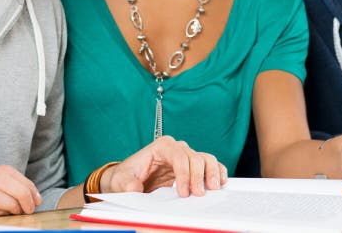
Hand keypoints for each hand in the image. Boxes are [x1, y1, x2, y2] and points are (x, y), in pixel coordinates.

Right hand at [0, 165, 40, 219]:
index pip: (3, 171)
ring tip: (24, 210)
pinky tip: (11, 214)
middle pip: (2, 176)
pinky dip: (5, 207)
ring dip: (17, 200)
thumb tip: (24, 197)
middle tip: (33, 204)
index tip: (35, 194)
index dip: (24, 181)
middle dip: (24, 189)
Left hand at [100, 135, 226, 196]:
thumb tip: (135, 186)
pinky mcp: (191, 167)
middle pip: (194, 157)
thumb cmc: (126, 176)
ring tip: (213, 188)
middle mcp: (176, 148)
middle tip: (198, 194)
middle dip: (198, 176)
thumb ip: (127, 183)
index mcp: (161, 147)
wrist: (129, 179)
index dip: (184, 173)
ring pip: (205, 158)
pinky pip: (209, 165)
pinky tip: (219, 182)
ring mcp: (185, 157)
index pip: (178, 155)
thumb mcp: (122, 180)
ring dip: (211, 172)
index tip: (183, 192)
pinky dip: (217, 171)